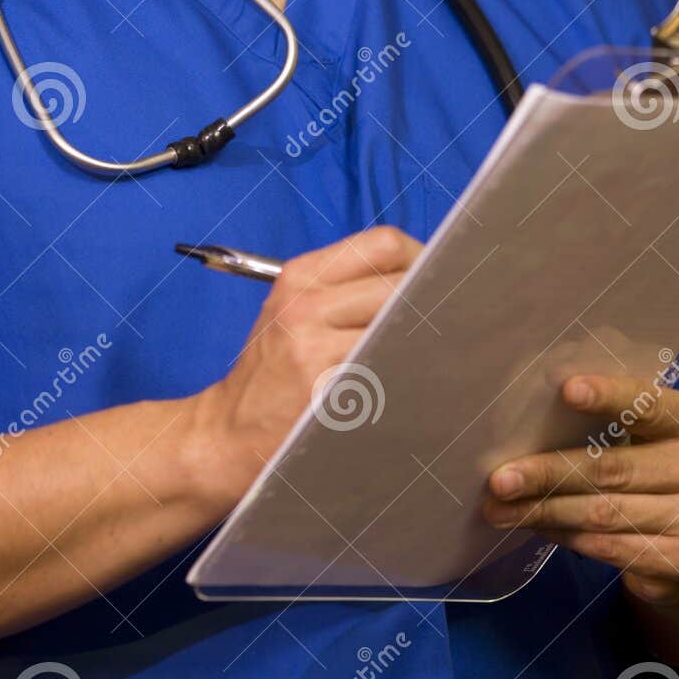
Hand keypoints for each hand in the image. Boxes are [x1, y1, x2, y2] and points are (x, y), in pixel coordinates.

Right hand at [193, 225, 422, 506]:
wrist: (228, 433)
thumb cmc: (274, 371)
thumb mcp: (295, 312)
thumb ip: (348, 288)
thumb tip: (428, 276)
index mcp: (301, 275)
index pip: (383, 245)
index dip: (422, 258)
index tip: (437, 281)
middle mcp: (305, 305)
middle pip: (399, 285)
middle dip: (431, 304)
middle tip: (449, 325)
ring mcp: (313, 349)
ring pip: (399, 331)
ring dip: (425, 346)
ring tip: (433, 359)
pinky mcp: (324, 393)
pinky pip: (387, 375)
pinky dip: (407, 380)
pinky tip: (410, 390)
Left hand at [482, 372, 678, 603]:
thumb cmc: (661, 460)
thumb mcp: (653, 431)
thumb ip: (613, 418)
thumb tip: (531, 417)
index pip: (648, 405)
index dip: (608, 396)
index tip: (566, 389)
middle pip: (610, 470)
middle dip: (547, 474)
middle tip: (498, 479)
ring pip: (600, 514)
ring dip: (542, 511)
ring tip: (498, 509)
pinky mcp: (677, 562)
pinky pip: (604, 546)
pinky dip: (562, 534)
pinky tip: (533, 525)